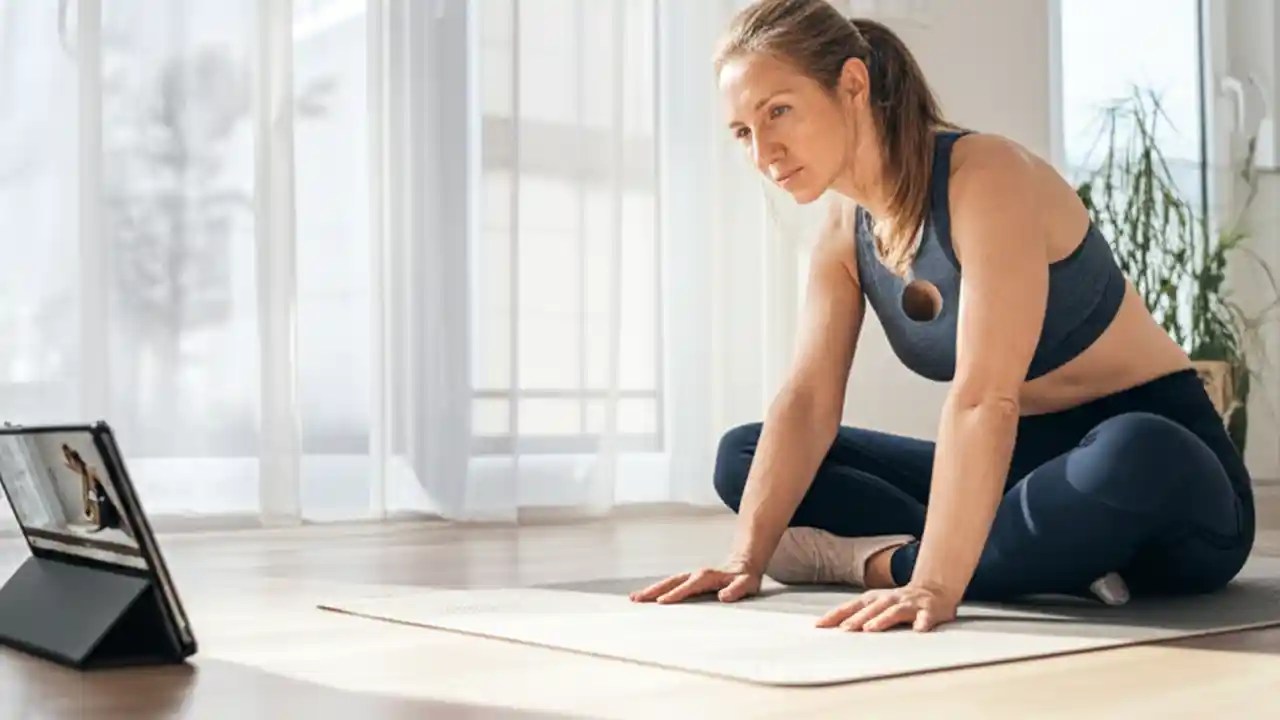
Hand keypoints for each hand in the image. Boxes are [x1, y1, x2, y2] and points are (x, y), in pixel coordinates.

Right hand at [629, 563, 761, 604]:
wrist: (743, 564)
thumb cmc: (744, 577)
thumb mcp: (747, 584)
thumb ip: (736, 590)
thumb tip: (724, 596)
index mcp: (707, 576)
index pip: (689, 586)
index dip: (676, 594)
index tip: (662, 602)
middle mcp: (695, 575)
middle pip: (671, 582)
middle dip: (654, 590)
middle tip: (637, 599)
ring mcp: (690, 577)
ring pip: (667, 582)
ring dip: (651, 590)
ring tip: (634, 598)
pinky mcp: (688, 580)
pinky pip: (670, 585)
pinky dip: (657, 590)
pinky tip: (646, 597)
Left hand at [815, 584, 957, 632]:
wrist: (933, 590)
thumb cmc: (898, 602)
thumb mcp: (876, 605)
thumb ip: (858, 615)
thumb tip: (834, 628)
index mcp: (874, 599)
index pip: (851, 606)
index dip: (836, 615)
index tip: (820, 625)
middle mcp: (889, 599)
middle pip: (871, 609)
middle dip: (857, 619)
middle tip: (844, 630)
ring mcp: (909, 604)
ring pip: (893, 611)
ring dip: (882, 619)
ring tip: (870, 629)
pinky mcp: (928, 610)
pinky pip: (925, 617)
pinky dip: (922, 623)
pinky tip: (918, 631)